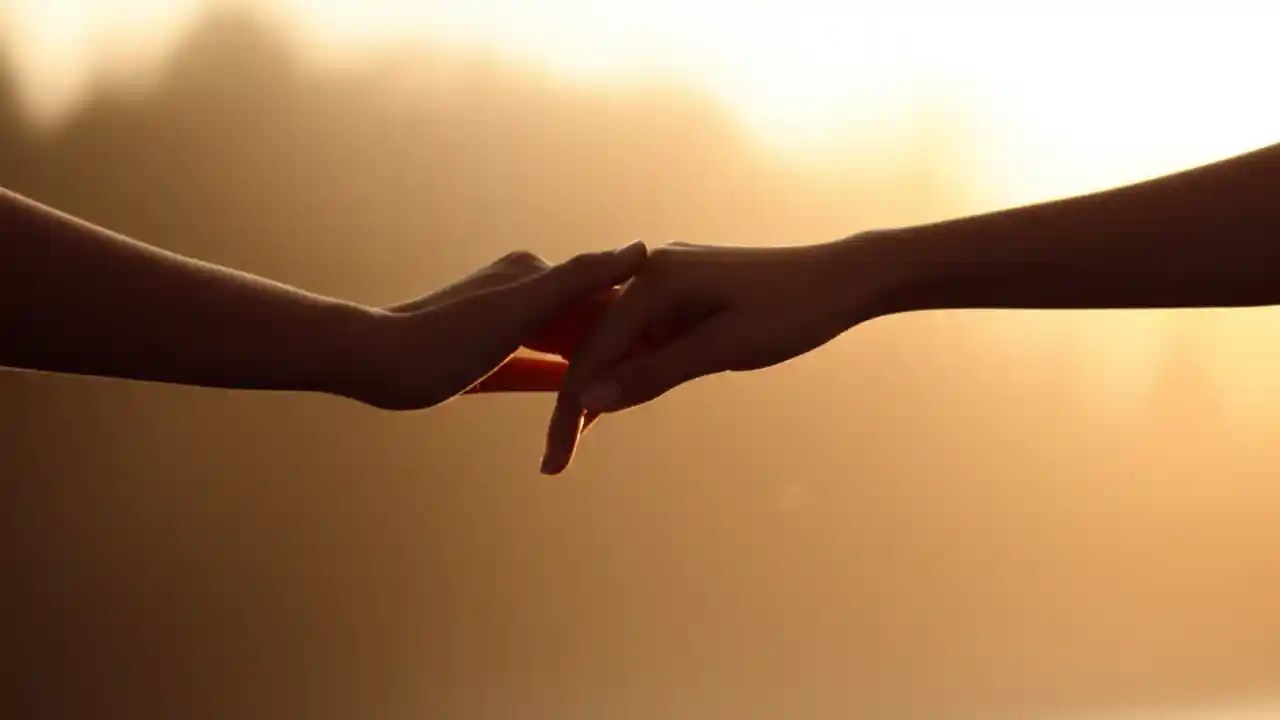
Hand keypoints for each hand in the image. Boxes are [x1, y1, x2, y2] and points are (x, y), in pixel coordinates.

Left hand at [351, 241, 645, 409]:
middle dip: (617, 344)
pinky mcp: (484, 350)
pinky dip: (556, 375)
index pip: (600, 295)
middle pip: (583, 321)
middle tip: (659, 370)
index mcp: (531, 273)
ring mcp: (501, 318)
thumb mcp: (522, 310)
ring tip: (628, 383)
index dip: (637, 321)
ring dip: (591, 361)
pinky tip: (572, 396)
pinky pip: (535, 363)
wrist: (374, 364)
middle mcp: (518, 287)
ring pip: (562, 343)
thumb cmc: (445, 342)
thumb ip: (579, 278)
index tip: (675, 342)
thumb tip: (641, 249)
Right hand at [540, 238, 883, 473]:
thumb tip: (590, 400)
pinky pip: (648, 334)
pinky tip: (620, 402)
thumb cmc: (791, 311)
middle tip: (557, 459)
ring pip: (622, 341)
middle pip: (599, 344)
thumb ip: (654, 373)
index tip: (555, 453)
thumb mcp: (721, 349)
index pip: (594, 347)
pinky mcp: (689, 290)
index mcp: (655, 277)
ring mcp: (671, 277)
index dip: (572, 404)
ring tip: (576, 444)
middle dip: (580, 401)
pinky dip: (637, 369)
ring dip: (605, 388)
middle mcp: (653, 269)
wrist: (846, 279)